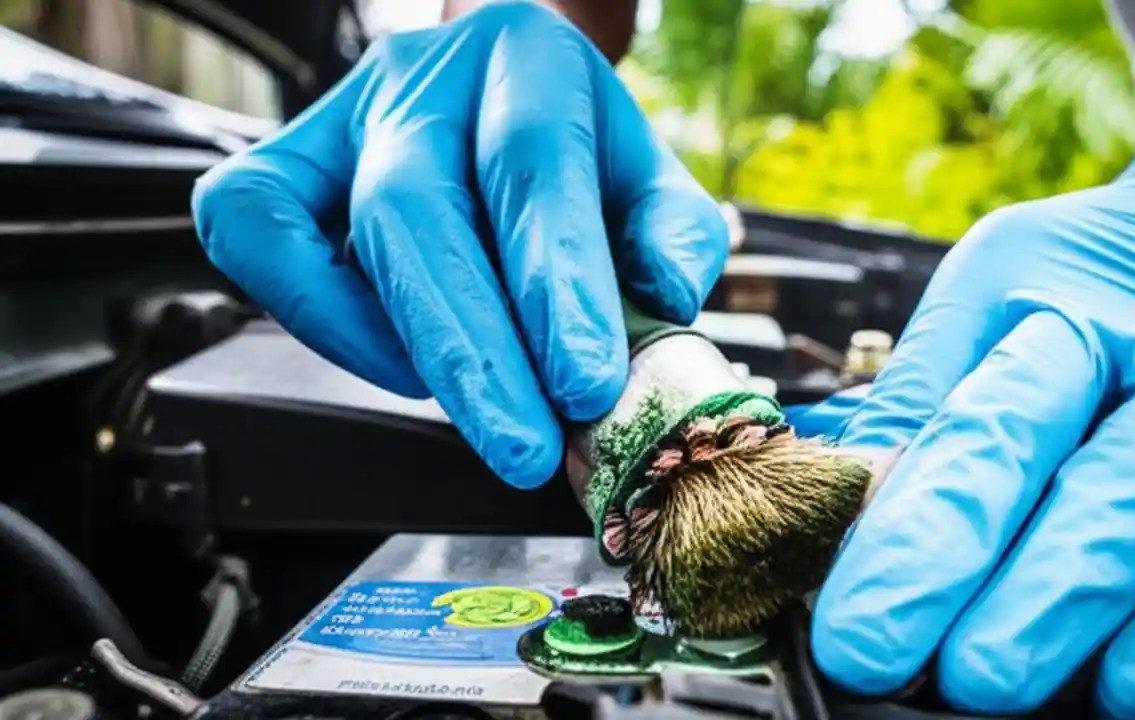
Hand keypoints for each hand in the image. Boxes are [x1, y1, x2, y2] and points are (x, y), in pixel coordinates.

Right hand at [190, 1, 727, 488]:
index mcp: (527, 60)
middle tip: (522, 447)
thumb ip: (673, 236)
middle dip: (471, 350)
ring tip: (481, 413)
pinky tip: (399, 363)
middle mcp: (421, 79)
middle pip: (414, 209)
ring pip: (333, 229)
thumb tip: (663, 297)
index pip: (530, 165)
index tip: (585, 385)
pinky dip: (318, 317)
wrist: (507, 102)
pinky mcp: (280, 164)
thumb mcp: (650, 180)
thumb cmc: (580, 157)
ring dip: (406, 348)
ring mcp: (340, 119)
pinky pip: (253, 234)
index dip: (555, 284)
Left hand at [805, 114, 1134, 718]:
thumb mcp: (985, 297)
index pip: (991, 430)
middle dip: (1026, 601)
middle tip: (952, 679)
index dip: (923, 539)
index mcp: (1066, 311)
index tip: (857, 627)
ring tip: (1017, 690)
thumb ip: (924, 401)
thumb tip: (842, 514)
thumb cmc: (1085, 278)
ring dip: (1111, 627)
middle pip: (1110, 489)